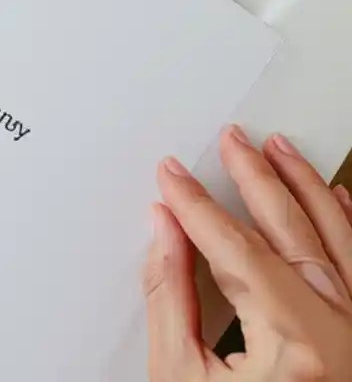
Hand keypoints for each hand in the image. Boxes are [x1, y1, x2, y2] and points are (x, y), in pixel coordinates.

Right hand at [145, 125, 351, 380]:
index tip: (173, 175)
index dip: (197, 206)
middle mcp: (346, 338)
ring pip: (343, 239)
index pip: (236, 249)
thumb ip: (172, 298)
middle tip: (230, 140)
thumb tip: (165, 231)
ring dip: (308, 187)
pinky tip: (335, 196)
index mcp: (295, 346)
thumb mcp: (181, 379)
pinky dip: (351, 225)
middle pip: (295, 233)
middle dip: (256, 178)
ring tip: (279, 149)